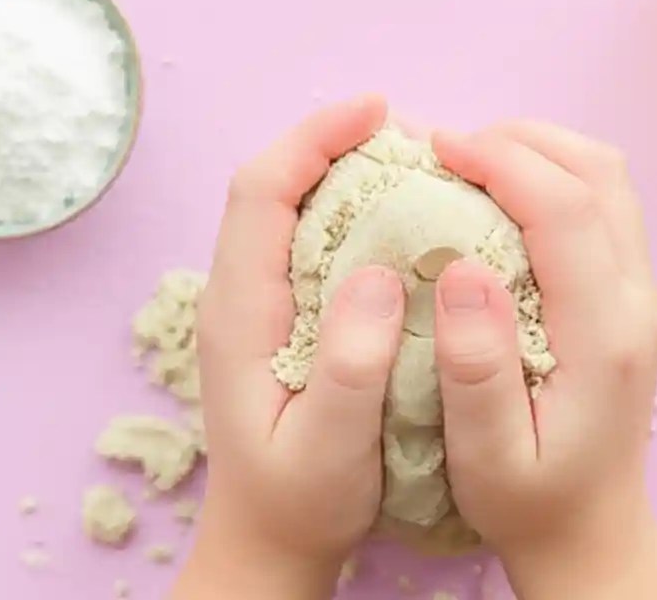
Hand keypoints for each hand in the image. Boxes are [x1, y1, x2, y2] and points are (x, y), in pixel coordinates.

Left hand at [174, 97, 402, 599]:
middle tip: (408, 130)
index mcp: (241, 311)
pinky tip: (407, 223)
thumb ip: (350, 365)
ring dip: (345, 172)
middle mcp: (242, 294)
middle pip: (274, 186)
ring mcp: (262, 305)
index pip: (260, 192)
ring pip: (295, 209)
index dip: (312, 138)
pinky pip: (317, 242)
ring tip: (414, 161)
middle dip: (332, 140)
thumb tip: (382, 275)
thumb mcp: (329, 449)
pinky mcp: (287, 320)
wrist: (270, 544)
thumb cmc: (299, 504)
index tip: (376, 111)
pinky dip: (357, 214)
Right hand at [431, 122, 656, 598]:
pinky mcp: (628, 298)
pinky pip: (602, 208)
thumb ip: (476, 369)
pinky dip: (551, 179)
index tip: (437, 148)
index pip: (566, 209)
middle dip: (522, 140)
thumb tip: (461, 270)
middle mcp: (636, 301)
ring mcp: (639, 295)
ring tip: (470, 162)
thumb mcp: (487, 459)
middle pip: (600, 174)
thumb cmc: (531, 504)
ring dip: (541, 152)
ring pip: (608, 182)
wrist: (590, 534)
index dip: (502, 161)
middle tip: (447, 148)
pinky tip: (499, 198)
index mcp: (604, 334)